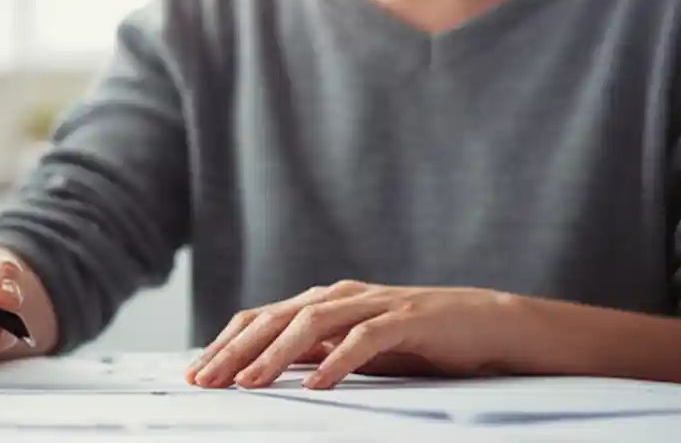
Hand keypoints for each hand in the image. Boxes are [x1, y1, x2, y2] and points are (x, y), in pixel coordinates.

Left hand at [184, 280, 508, 389]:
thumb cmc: (418, 339)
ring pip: (312, 323)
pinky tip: (318, 384)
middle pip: (276, 318)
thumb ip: (315, 353)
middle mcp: (342, 295)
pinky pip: (365, 338)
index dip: (226, 344)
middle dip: (236, 351)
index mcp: (325, 301)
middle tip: (205, 381)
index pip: (262, 318)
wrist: (485, 324)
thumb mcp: (354, 349)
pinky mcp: (406, 317)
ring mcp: (373, 303)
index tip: (196, 375)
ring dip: (276, 355)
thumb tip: (266, 371)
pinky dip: (339, 360)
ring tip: (249, 383)